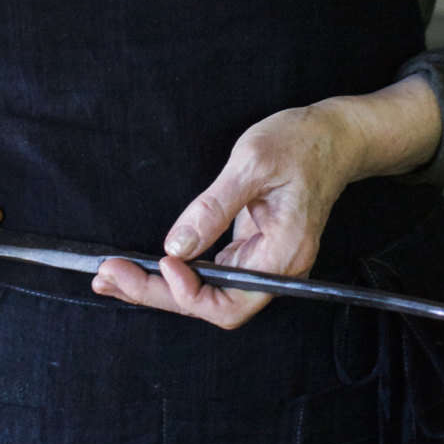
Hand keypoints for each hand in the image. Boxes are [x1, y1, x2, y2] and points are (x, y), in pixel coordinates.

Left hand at [93, 77, 440, 329]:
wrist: (334, 137)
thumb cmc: (299, 144)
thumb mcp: (251, 164)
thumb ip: (213, 208)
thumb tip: (177, 245)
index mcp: (283, 254)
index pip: (228, 303)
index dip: (187, 291)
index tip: (161, 260)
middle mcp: (277, 270)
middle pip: (210, 306)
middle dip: (157, 293)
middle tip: (108, 276)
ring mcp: (265, 264)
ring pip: (207, 295)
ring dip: (158, 288)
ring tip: (112, 275)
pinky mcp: (253, 252)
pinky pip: (211, 275)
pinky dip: (175, 273)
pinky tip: (144, 266)